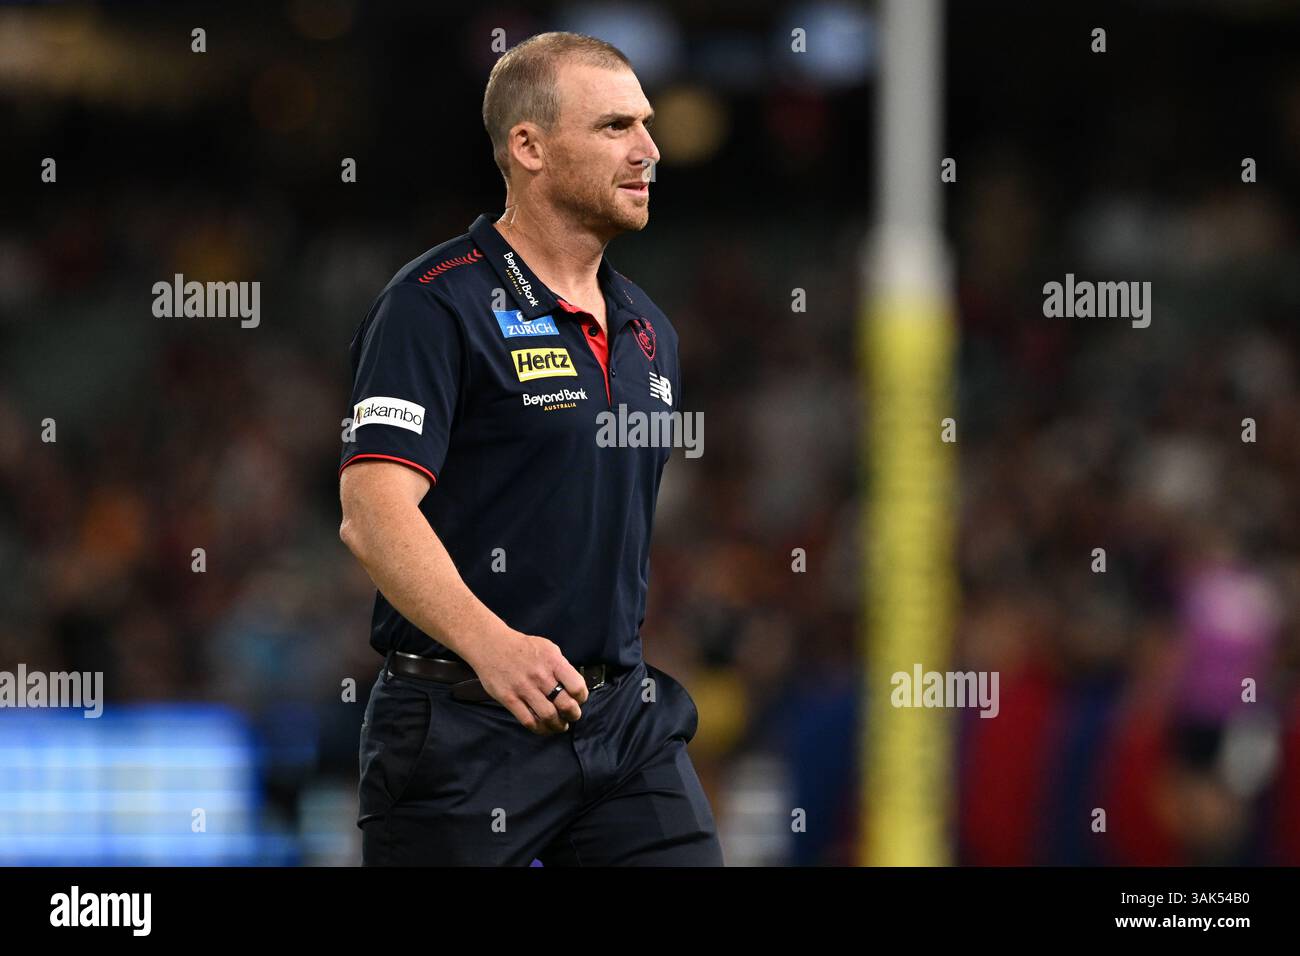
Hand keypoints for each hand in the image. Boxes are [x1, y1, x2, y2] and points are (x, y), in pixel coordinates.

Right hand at [462, 627, 588, 734]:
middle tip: (573, 715)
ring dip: (558, 725)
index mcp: (552, 661)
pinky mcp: (509, 699)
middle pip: (565, 704)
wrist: (491, 645)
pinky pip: (528, 721)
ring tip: (560, 725)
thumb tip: (573, 687)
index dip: (582, 697)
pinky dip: (540, 729)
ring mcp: (523, 688)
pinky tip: (544, 728)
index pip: (576, 686)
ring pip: (548, 716)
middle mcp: (540, 675)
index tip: (579, 700)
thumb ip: (561, 666)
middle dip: (573, 714)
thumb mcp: (548, 648)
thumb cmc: (522, 647)